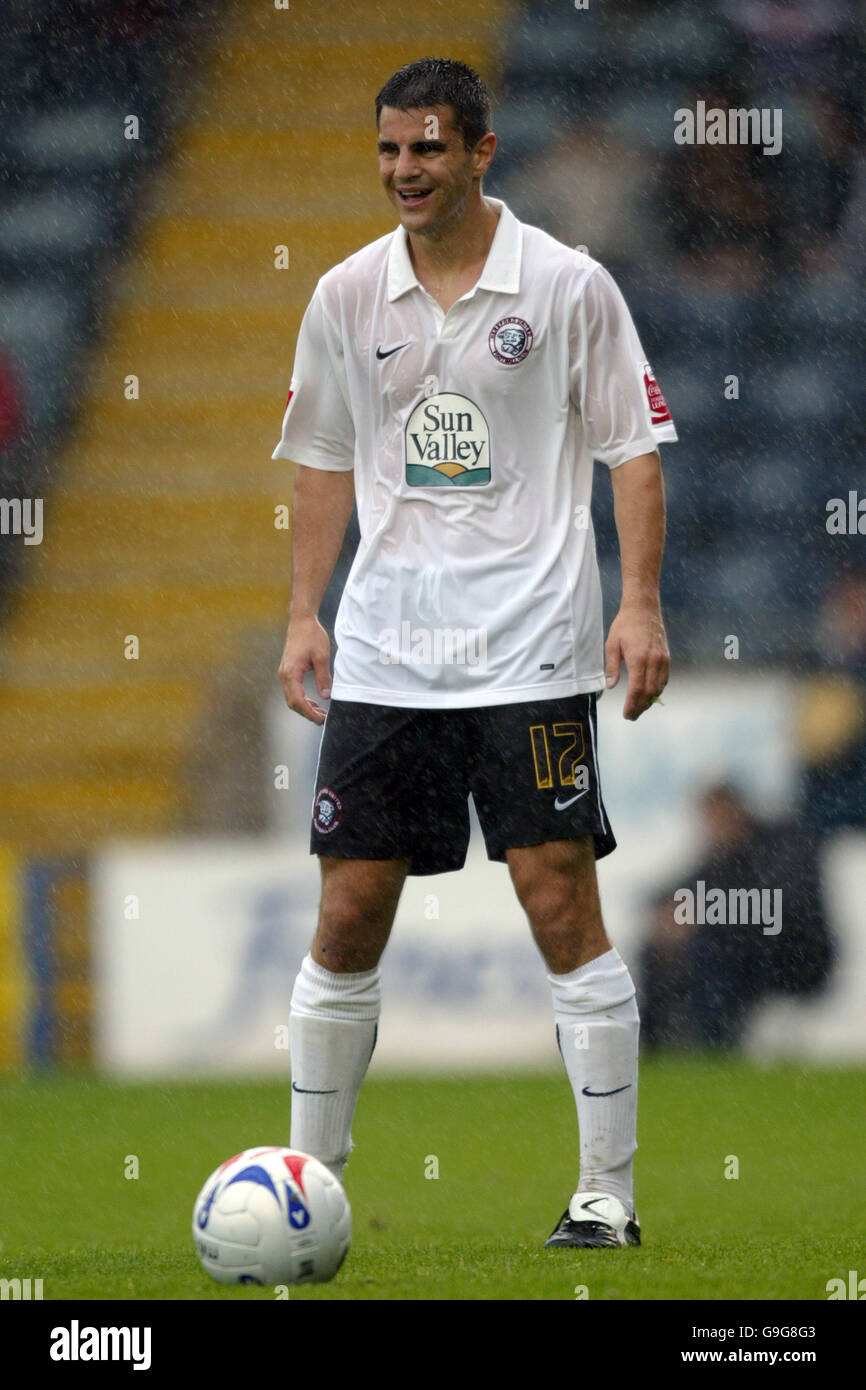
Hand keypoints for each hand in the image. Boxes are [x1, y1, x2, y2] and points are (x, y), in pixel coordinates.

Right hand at [278, 615, 331, 722]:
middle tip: (323, 719)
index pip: (298, 700)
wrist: (301, 621)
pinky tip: (314, 703)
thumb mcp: (321, 656)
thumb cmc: (311, 635)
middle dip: (307, 713)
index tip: (320, 719)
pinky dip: (303, 699)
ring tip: (320, 713)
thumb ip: (323, 677)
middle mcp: (284, 675)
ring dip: (305, 707)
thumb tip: (326, 695)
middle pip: (292, 702)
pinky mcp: (288, 671)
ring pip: (292, 698)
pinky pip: (293, 690)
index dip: (309, 712)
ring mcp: (285, 673)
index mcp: (291, 673)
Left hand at [604, 605, 668, 720]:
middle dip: (641, 707)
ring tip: (639, 708)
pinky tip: (649, 694)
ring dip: (650, 701)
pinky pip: (664, 679)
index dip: (632, 705)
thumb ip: (611, 667)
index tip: (626, 714)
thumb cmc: (625, 625)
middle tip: (631, 716)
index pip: (637, 689)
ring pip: (659, 688)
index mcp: (638, 658)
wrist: (644, 608)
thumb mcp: (612, 644)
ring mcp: (662, 659)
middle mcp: (653, 661)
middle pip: (650, 692)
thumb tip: (611, 686)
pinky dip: (658, 690)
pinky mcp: (667, 657)